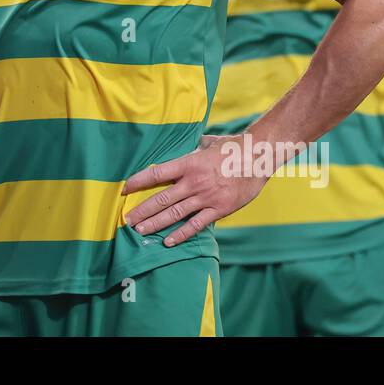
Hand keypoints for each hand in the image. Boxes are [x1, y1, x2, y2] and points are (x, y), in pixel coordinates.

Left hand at [121, 134, 268, 245]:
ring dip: (155, 223)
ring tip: (140, 231)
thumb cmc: (234, 147)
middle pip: (161, 198)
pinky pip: (196, 225)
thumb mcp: (209, 143)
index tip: (124, 189)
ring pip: (175, 214)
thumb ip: (194, 146)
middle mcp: (194, 182)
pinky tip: (168, 241)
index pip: (157, 173)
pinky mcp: (219, 210)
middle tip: (127, 219)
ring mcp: (206, 197)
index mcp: (189, 163)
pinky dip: (181, 234)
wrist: (259, 157)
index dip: (138, 182)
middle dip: (142, 210)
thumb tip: (185, 143)